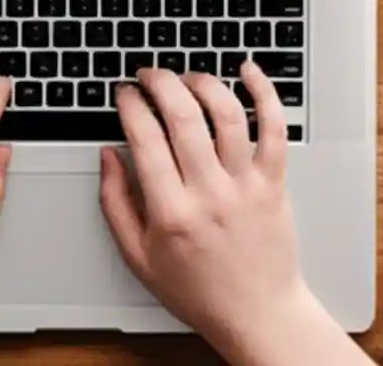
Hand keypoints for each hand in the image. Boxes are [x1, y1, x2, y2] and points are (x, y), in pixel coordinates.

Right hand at [99, 63, 372, 365]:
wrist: (256, 312)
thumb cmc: (198, 289)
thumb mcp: (138, 257)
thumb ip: (115, 203)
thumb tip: (108, 155)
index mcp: (171, 213)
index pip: (145, 139)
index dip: (130, 105)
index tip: (124, 93)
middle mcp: (209, 194)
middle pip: (183, 116)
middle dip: (160, 82)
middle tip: (149, 74)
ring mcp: (246, 185)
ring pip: (227, 114)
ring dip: (203, 82)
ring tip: (187, 76)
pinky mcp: (274, 182)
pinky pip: (274, 128)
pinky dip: (264, 93)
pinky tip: (248, 71)